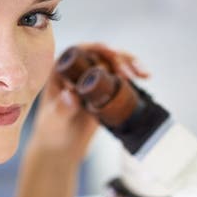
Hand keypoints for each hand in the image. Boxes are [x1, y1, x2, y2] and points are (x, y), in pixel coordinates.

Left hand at [29, 42, 149, 165]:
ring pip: (114, 64)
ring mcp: (93, 78)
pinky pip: (120, 78)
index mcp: (61, 69)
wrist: (63, 147)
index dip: (97, 48)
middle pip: (102, 56)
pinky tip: (145, 77)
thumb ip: (61, 109)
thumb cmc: (52, 132)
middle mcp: (77, 69)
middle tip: (130, 75)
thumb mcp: (55, 120)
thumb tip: (72, 96)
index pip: (80, 51)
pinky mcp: (105, 90)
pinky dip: (133, 76)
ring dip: (130, 65)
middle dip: (119, 60)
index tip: (110, 51)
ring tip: (144, 75)